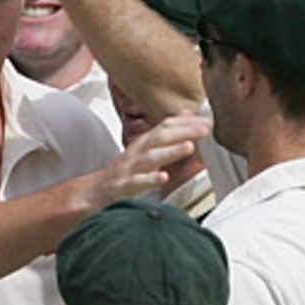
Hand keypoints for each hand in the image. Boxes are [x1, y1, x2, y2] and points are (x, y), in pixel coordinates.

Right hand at [86, 110, 211, 207]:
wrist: (97, 190)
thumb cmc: (126, 170)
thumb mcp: (146, 148)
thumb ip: (167, 132)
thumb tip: (187, 114)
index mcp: (144, 143)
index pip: (165, 127)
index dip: (186, 123)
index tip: (207, 122)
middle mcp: (137, 152)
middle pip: (160, 138)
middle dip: (183, 132)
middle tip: (204, 130)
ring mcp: (130, 168)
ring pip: (150, 157)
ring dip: (170, 151)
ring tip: (189, 147)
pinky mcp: (123, 185)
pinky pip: (137, 182)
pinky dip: (150, 179)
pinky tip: (163, 177)